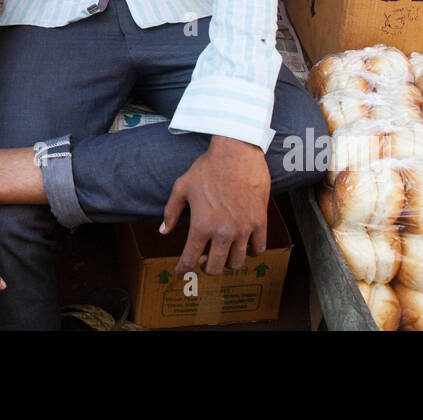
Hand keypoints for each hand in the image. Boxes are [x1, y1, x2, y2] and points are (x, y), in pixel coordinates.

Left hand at [161, 135, 270, 275]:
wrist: (236, 152)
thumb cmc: (207, 167)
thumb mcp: (182, 187)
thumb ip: (171, 211)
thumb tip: (163, 231)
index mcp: (201, 225)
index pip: (190, 259)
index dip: (183, 268)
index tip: (180, 270)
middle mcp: (223, 232)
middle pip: (215, 268)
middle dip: (205, 268)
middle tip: (202, 259)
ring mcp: (244, 229)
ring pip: (237, 263)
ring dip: (227, 262)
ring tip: (222, 252)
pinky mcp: (260, 222)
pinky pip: (259, 249)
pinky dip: (251, 252)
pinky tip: (244, 245)